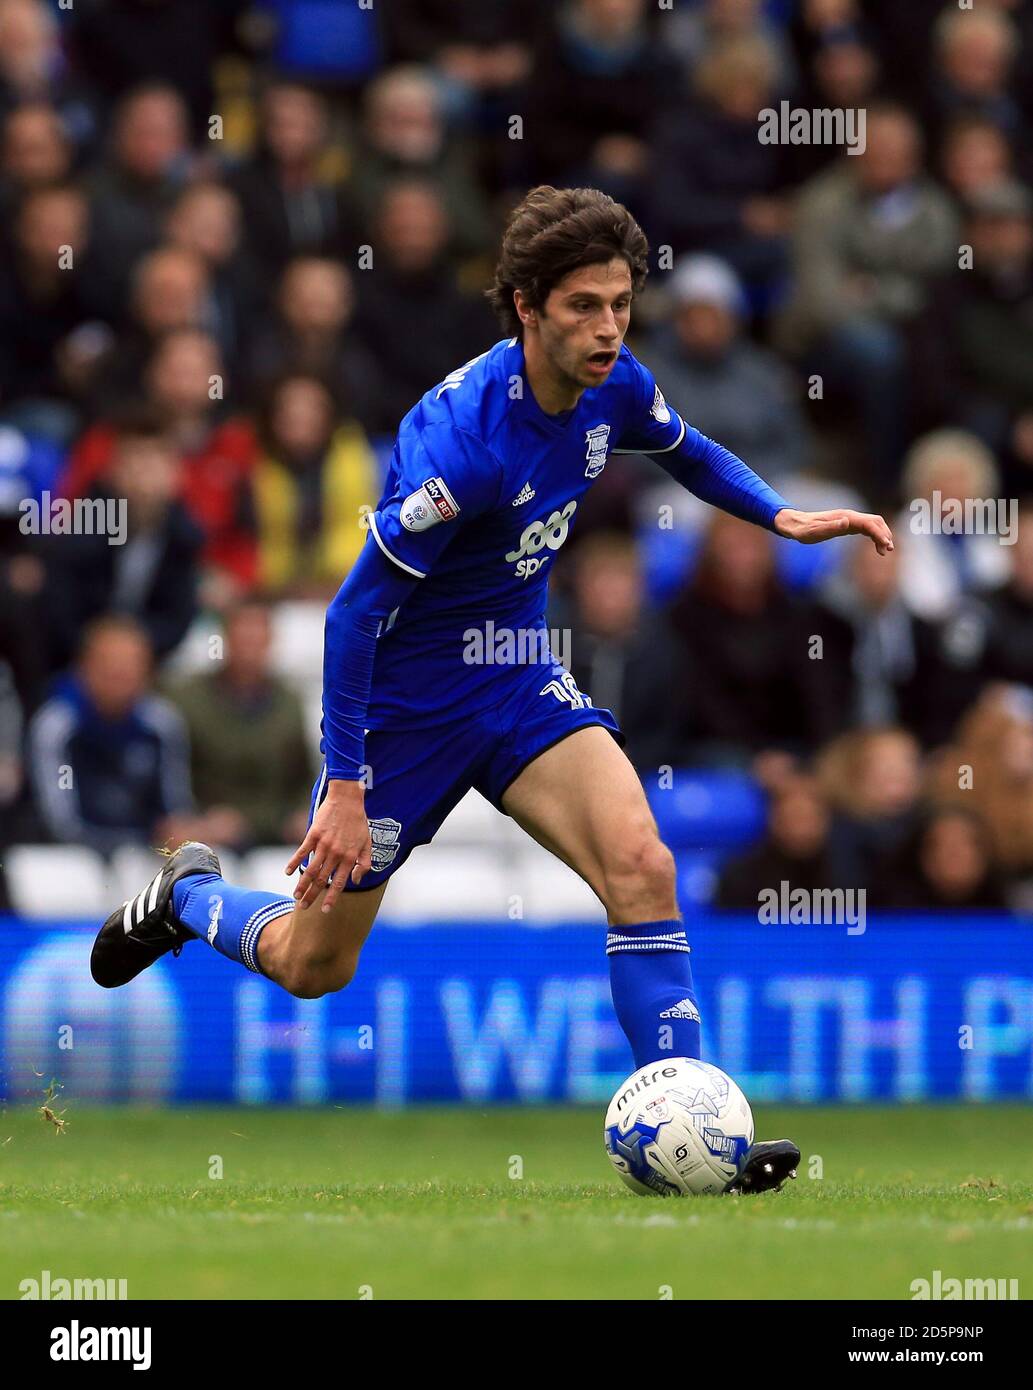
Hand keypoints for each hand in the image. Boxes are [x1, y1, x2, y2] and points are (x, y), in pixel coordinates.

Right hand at [286, 780, 371, 912]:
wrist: (347, 799)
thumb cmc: (359, 822)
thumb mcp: (368, 843)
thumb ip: (364, 863)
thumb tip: (356, 880)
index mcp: (350, 857)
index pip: (339, 883)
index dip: (332, 898)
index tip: (325, 910)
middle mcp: (336, 853)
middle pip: (322, 880)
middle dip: (312, 896)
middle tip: (304, 907)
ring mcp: (324, 844)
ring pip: (311, 869)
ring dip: (302, 884)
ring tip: (296, 896)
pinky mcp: (313, 834)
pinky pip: (302, 852)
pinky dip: (294, 862)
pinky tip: (288, 872)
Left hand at [773, 507, 893, 554]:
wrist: (795, 524)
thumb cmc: (804, 530)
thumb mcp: (814, 532)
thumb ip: (831, 527)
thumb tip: (847, 522)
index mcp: (845, 517)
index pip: (869, 523)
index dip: (879, 534)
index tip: (885, 546)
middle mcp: (849, 516)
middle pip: (875, 522)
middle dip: (884, 534)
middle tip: (887, 550)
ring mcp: (849, 519)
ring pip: (872, 524)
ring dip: (882, 535)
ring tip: (885, 550)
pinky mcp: (847, 525)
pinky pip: (866, 528)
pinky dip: (874, 536)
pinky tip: (876, 545)